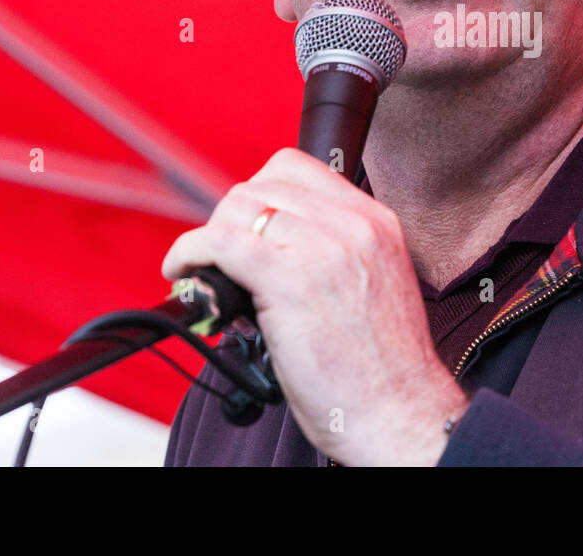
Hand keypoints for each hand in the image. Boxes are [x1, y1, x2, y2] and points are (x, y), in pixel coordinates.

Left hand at [161, 147, 469, 465]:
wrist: (399, 414)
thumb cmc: (383, 369)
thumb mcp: (374, 283)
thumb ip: (337, 251)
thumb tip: (272, 243)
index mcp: (377, 222)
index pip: (298, 169)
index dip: (260, 194)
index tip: (247, 227)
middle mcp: (354, 225)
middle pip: (263, 184)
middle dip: (232, 217)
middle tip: (221, 258)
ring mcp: (323, 248)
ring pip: (240, 207)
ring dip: (210, 235)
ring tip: (204, 270)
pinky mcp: (290, 280)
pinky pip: (220, 242)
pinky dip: (190, 252)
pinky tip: (184, 271)